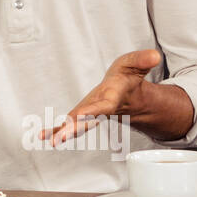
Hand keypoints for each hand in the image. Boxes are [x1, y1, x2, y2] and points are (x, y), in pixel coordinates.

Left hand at [40, 48, 160, 145]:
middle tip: (60, 138)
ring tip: (50, 140)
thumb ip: (143, 60)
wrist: (127, 95)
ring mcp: (89, 114)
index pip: (103, 106)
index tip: (79, 116)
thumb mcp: (134, 64)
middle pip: (87, 121)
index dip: (92, 111)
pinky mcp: (81, 115)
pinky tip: (42, 135)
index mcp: (112, 98)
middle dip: (74, 129)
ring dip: (63, 133)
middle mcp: (99, 110)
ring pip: (76, 126)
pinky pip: (67, 124)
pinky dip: (55, 130)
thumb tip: (154, 55)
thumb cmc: (127, 78)